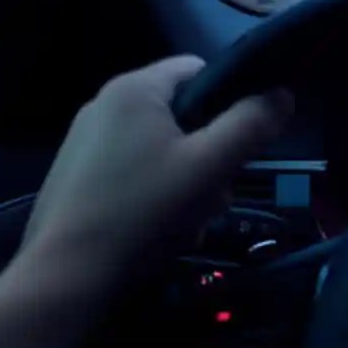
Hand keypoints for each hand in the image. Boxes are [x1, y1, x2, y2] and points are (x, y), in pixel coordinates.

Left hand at [0, 56, 292, 347]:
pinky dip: (154, 195)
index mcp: (134, 88)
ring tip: (187, 221)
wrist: (65, 278)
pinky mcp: (75, 178)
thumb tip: (282, 94)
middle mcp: (103, 105)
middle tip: (214, 194)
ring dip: (186, 181)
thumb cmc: (142, 211)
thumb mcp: (211, 166)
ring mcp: (84, 143)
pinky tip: (157, 230)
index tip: (239, 145)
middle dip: (208, 154)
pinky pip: (133, 172)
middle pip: (182, 115)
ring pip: (161, 149)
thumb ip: (251, 125)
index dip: (230, 101)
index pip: (199, 69)